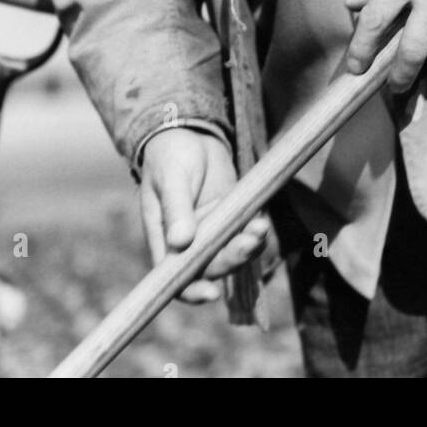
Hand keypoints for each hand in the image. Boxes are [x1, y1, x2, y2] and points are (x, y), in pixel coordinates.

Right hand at [139, 128, 271, 303]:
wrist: (190, 133)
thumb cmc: (170, 155)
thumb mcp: (170, 178)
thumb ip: (176, 208)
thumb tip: (180, 242)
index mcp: (165, 239)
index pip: (175, 277)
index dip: (192, 290)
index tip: (211, 293)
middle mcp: (189, 242)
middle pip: (211, 267)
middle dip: (231, 260)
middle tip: (248, 242)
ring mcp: (212, 231)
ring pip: (232, 252)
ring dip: (247, 247)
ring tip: (259, 229)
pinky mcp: (232, 217)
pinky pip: (246, 233)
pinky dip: (256, 232)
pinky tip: (262, 222)